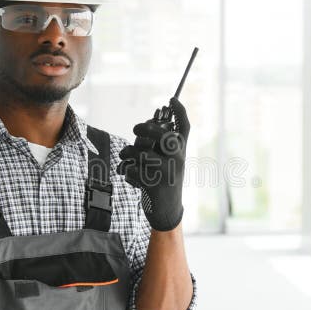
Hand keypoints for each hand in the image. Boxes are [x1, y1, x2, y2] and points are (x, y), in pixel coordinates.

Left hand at [117, 97, 189, 231]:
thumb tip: (146, 125)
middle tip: (135, 129)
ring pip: (140, 152)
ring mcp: (168, 172)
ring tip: (125, 157)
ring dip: (128, 153)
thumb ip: (158, 144)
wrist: (167, 211)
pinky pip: (132, 169)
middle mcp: (178, 159)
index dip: (180, 111)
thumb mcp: (166, 161)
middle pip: (161, 134)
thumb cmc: (163, 180)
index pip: (185, 127)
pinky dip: (127, 172)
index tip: (172, 98)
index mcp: (182, 151)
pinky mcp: (155, 185)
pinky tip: (131, 177)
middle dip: (144, 129)